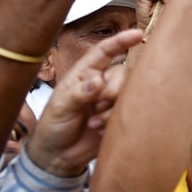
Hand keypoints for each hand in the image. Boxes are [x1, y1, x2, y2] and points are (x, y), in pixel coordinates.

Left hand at [25, 27, 143, 177]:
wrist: (58, 156)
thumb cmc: (53, 126)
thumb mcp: (59, 107)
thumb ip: (78, 93)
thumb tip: (98, 81)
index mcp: (84, 73)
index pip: (104, 52)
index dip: (121, 42)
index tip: (138, 35)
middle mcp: (101, 83)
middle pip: (122, 74)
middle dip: (114, 90)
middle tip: (98, 106)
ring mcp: (111, 101)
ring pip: (128, 94)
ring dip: (112, 109)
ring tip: (93, 123)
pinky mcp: (118, 118)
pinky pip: (130, 113)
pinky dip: (115, 122)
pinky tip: (99, 130)